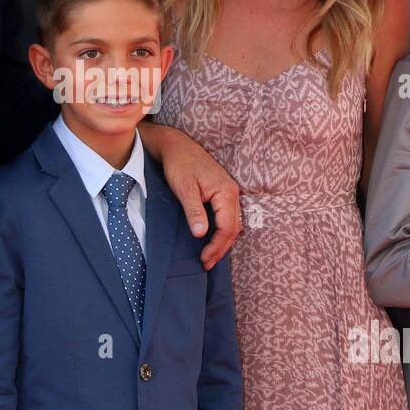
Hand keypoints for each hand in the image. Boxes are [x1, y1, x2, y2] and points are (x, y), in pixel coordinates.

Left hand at [139, 122, 240, 268]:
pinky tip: (211, 239)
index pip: (227, 227)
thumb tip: (201, 234)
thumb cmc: (180, 164)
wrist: (176, 145)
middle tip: (206, 263)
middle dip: (221, 248)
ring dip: (222, 241)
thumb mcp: (185, 188)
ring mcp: (229, 192)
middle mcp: (232, 193)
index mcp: (226, 192)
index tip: (203, 259)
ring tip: (209, 256)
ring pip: (232, 223)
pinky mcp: (222, 193)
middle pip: (233, 228)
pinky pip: (227, 217)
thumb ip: (194, 211)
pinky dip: (221, 231)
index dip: (216, 246)